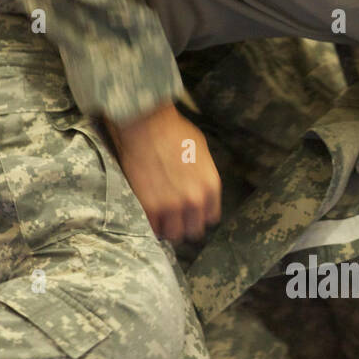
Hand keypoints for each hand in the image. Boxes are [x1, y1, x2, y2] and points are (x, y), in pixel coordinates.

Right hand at [107, 102, 220, 242]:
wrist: (147, 125)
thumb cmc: (174, 131)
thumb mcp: (202, 151)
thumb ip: (203, 176)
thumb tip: (199, 186)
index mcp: (211, 187)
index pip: (211, 217)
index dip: (199, 216)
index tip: (191, 213)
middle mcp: (195, 200)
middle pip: (193, 230)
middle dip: (185, 225)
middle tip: (175, 218)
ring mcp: (172, 206)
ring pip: (174, 234)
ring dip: (168, 228)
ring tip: (162, 219)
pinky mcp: (149, 206)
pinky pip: (153, 228)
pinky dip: (152, 225)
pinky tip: (149, 216)